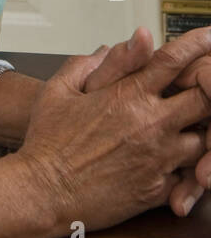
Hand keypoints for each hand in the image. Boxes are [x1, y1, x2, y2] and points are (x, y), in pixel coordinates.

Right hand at [17, 27, 210, 233]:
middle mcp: (150, 124)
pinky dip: (189, 169)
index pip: (174, 60)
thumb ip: (92, 61)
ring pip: (205, 140)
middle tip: (202, 88)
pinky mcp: (159, 190)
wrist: (43, 192)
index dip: (198, 44)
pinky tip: (177, 164)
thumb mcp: (60, 89)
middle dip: (207, 90)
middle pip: (205, 98)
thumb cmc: (47, 141)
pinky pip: (191, 177)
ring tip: (190, 127)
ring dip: (200, 131)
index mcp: (127, 95)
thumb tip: (119, 45)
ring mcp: (158, 158)